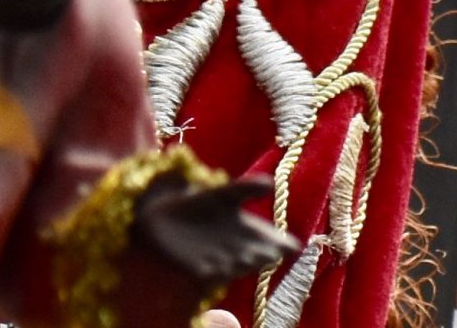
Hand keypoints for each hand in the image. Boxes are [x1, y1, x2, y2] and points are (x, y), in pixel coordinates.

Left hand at [131, 173, 297, 293]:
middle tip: (270, 253)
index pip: (271, 242)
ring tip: (246, 259)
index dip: (282, 244)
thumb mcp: (225, 193)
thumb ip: (246, 188)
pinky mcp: (194, 267)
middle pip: (255, 257)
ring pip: (232, 267)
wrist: (164, 214)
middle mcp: (237, 250)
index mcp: (248, 232)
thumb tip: (271, 182)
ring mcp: (217, 260)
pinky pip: (204, 273)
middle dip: (262, 256)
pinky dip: (209, 272)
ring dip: (238, 265)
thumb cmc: (201, 204)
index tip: (292, 244)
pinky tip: (212, 269)